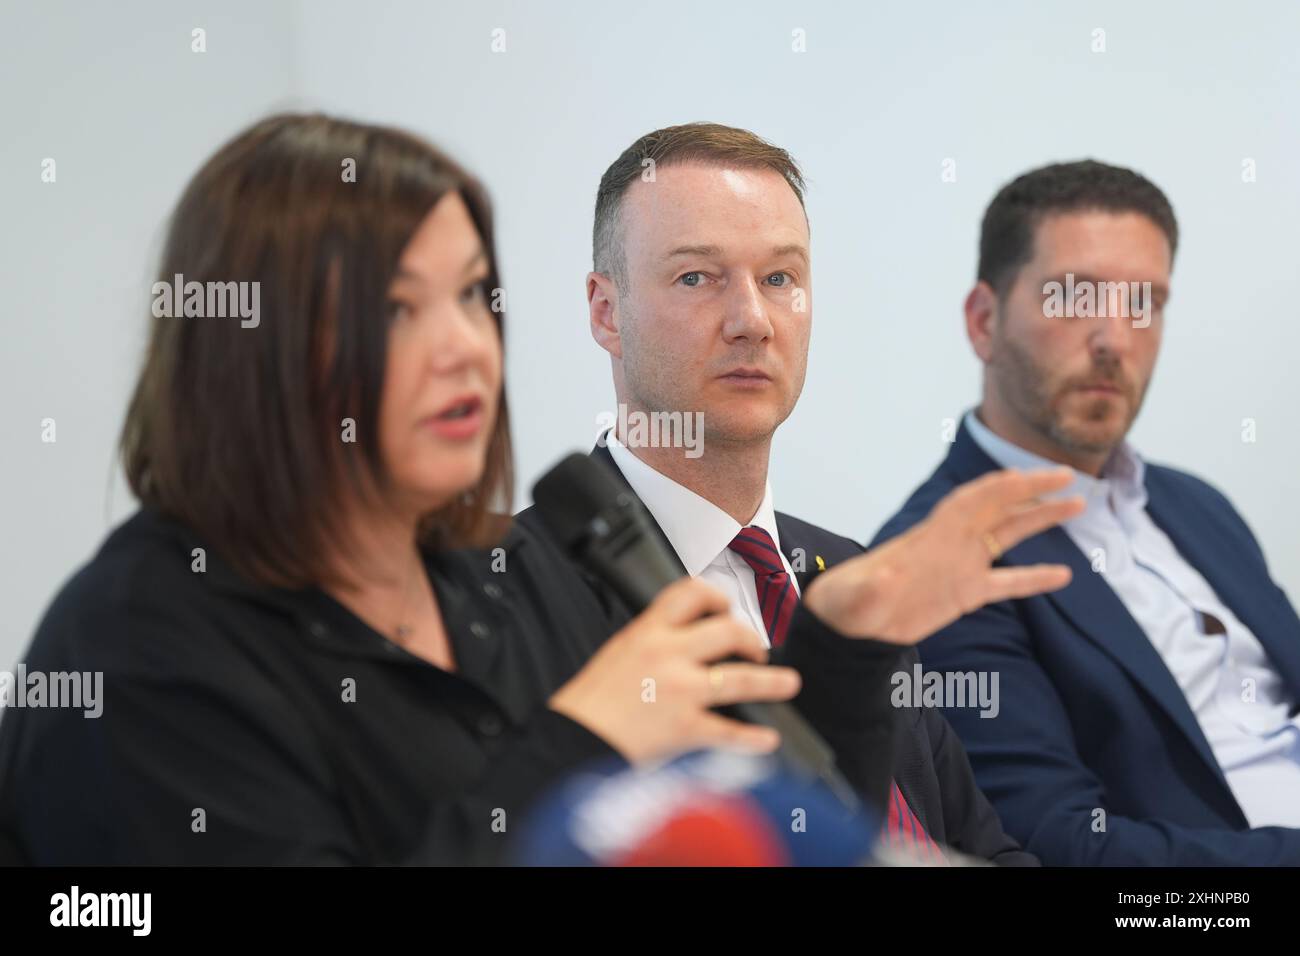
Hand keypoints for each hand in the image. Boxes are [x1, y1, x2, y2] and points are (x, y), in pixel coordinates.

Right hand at [549, 577, 801, 761]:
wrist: (571, 738)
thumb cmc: (589, 701)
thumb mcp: (619, 652)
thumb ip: (654, 641)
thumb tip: (689, 642)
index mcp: (647, 631)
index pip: (691, 592)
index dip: (717, 597)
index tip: (727, 608)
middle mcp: (668, 654)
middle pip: (728, 631)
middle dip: (751, 639)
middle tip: (757, 651)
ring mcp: (679, 690)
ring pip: (740, 679)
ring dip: (771, 681)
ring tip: (788, 683)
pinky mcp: (684, 728)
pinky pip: (729, 731)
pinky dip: (753, 738)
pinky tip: (768, 739)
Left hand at [803, 467, 1084, 644]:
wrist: (847, 622)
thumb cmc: (848, 602)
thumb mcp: (858, 596)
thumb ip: (873, 588)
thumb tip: (883, 581)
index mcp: (931, 536)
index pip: (975, 501)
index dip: (1008, 486)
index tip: (1044, 476)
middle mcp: (951, 543)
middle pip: (999, 507)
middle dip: (1034, 490)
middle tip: (1072, 477)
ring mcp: (959, 566)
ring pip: (1008, 535)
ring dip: (1041, 519)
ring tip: (1079, 506)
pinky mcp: (963, 593)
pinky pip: (1006, 582)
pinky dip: (1033, 577)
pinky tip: (1064, 575)